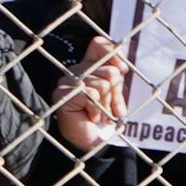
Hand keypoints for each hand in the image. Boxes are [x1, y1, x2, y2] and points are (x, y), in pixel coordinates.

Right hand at [51, 33, 129, 153]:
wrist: (94, 140)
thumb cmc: (106, 116)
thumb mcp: (118, 92)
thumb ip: (118, 74)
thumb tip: (121, 65)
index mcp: (89, 66)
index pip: (99, 45)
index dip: (114, 55)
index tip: (123, 70)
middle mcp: (76, 71)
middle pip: (110, 71)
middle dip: (115, 93)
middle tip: (108, 107)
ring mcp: (67, 82)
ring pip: (102, 83)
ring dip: (106, 104)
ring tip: (100, 113)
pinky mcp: (62, 95)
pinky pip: (91, 94)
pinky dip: (96, 108)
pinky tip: (91, 115)